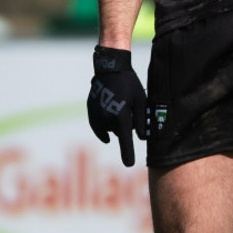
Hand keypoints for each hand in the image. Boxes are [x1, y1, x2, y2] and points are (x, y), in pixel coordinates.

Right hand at [87, 45, 146, 166]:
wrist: (110, 68)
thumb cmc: (129, 84)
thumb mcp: (141, 100)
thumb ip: (141, 120)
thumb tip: (141, 138)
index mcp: (121, 116)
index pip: (125, 140)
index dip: (128, 153)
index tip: (129, 164)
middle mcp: (106, 117)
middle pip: (118, 132)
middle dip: (125, 127)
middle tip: (129, 108)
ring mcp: (96, 114)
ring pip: (108, 129)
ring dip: (115, 125)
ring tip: (120, 107)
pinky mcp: (90, 110)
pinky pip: (98, 126)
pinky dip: (103, 130)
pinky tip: (107, 135)